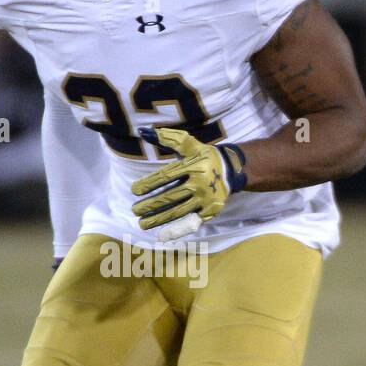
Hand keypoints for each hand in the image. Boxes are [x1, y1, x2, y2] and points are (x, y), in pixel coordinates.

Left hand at [130, 127, 246, 234]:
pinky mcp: (210, 211)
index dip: (148, 184)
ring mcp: (205, 199)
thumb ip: (166, 138)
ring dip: (158, 219)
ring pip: (177, 212)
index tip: (134, 190)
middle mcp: (200, 183)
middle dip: (150, 205)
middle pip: (170, 197)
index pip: (166, 176)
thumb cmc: (204, 156)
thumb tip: (142, 131)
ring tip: (141, 223)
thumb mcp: (188, 144)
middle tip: (135, 210)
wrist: (231, 170)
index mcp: (193, 165)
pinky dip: (177, 230)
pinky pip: (190, 222)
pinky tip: (162, 234)